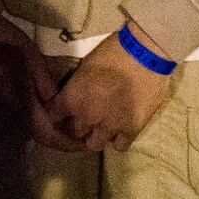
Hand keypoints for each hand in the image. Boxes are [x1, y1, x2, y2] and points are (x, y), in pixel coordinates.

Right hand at [0, 12, 86, 152]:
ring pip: (25, 130)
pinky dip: (30, 121)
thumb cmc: (5, 42)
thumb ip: (48, 87)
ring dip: (44, 130)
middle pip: (37, 136)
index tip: (84, 145)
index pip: (48, 136)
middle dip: (58, 138)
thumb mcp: (34, 60)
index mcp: (21, 106)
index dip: (67, 144)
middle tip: (78, 132)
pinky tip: (40, 111)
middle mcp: (7, 116)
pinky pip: (13, 121)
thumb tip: (64, 109)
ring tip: (63, 123)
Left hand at [50, 26, 174, 152]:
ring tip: (103, 126)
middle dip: (77, 125)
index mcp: (71, 98)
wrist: (145, 53)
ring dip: (96, 136)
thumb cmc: (113, 52)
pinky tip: (121, 128)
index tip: (63, 111)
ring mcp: (108, 126)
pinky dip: (118, 139)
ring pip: (94, 144)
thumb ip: (77, 87)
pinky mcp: (131, 130)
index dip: (58, 113)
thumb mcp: (85, 66)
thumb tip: (76, 94)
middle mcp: (86, 117)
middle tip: (86, 116)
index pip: (53, 116)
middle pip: (73, 132)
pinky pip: (119, 146)